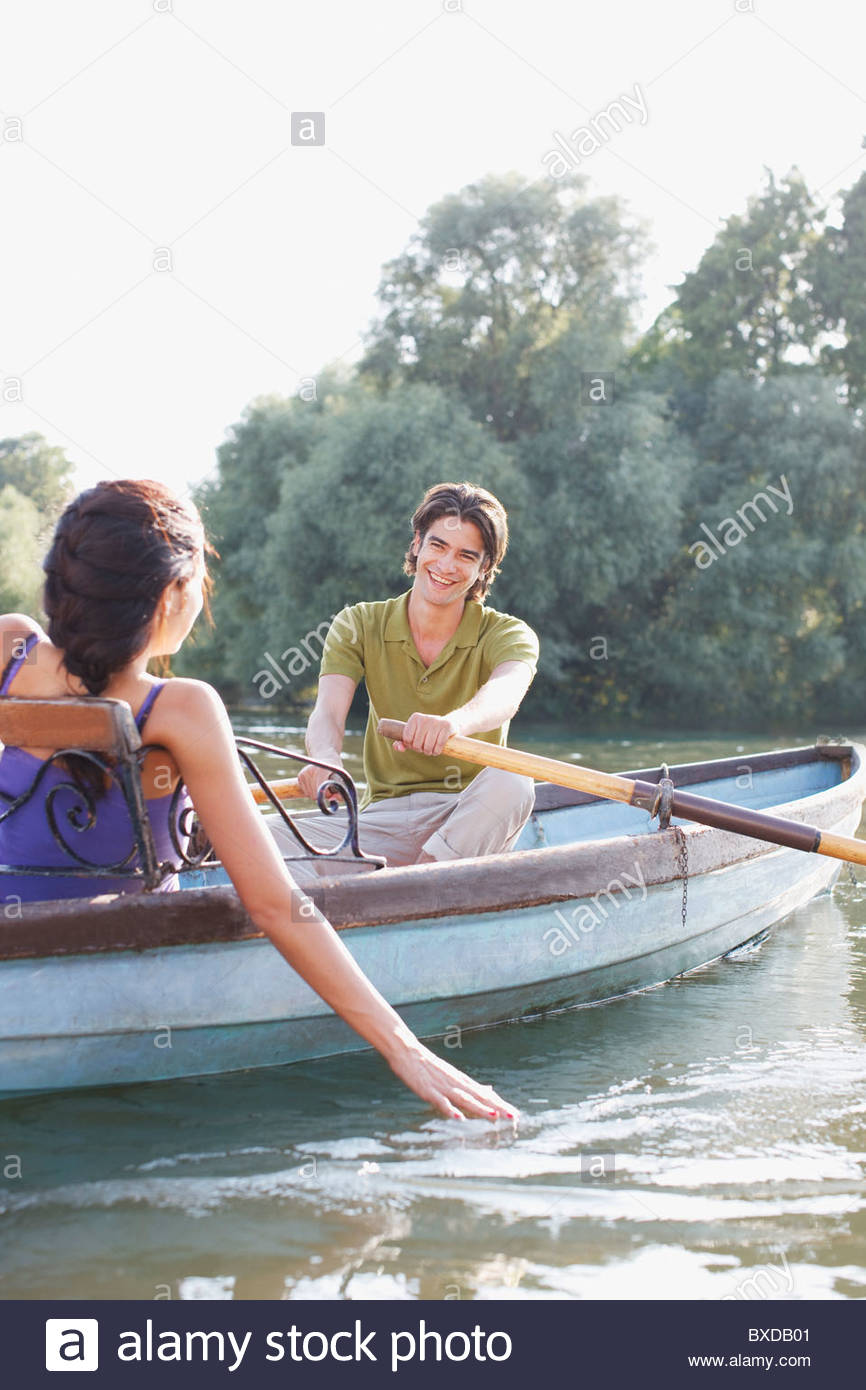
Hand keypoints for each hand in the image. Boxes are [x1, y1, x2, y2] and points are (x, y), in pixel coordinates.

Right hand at [297, 759, 344, 802]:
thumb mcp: (343, 780)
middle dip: (322, 795)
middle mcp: (311, 771)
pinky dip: (311, 790)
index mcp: (323, 771)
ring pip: (309, 794)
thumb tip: (332, 800)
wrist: (327, 758)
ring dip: (316, 793)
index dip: (327, 794)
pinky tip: (315, 783)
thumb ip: (341, 793)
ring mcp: (304, 773)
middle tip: (327, 788)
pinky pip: (305, 791)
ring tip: (321, 784)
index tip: (332, 792)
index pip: (321, 791)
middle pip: (314, 795)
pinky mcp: (300, 775)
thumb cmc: (336, 771)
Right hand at [386, 1034, 517, 1121]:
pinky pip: (441, 1101)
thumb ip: (472, 1085)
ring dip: (479, 1108)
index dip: (500, 1104)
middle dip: (496, 1107)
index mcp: (462, 1080)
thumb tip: (490, 1090)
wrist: (407, 1050)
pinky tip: (459, 1118)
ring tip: (493, 1117)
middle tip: (512, 1116)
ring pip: (464, 1099)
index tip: (515, 1114)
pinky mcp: (428, 1090)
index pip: (485, 1094)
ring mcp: (442, 1086)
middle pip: (479, 1097)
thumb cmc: (429, 1065)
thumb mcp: (454, 1074)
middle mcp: (456, 1083)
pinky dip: (450, 1109)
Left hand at [394, 712, 460, 757]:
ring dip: (428, 752)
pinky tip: (436, 751)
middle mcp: (425, 718)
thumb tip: (398, 747)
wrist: (448, 724)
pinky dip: (436, 751)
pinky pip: (439, 745)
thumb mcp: (414, 734)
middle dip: (420, 750)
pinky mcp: (447, 726)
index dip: (411, 745)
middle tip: (424, 748)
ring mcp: (436, 721)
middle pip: (417, 744)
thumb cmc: (428, 732)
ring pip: (428, 746)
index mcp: (415, 718)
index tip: (416, 744)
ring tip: (430, 750)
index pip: (407, 739)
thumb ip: (402, 742)